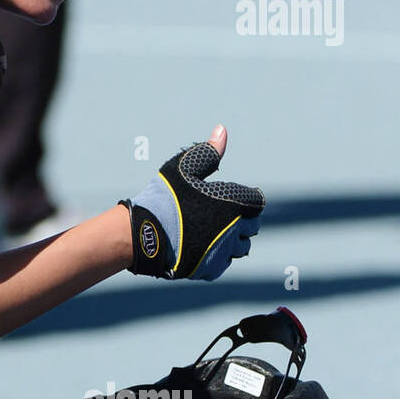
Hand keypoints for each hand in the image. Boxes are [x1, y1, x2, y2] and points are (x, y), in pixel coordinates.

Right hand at [120, 124, 263, 280]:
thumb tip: (222, 130)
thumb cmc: (163, 198)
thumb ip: (208, 152)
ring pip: (240, 247)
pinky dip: (216, 256)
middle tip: (217, 216)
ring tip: (210, 233)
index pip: (256, 202)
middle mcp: (235, 228)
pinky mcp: (212, 268)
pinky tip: (199, 247)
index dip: (244, 200)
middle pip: (251, 226)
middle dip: (240, 221)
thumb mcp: (183, 168)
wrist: (142, 234)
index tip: (229, 200)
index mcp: (235, 203)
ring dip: (231, 240)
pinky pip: (223, 263)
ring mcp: (224, 251)